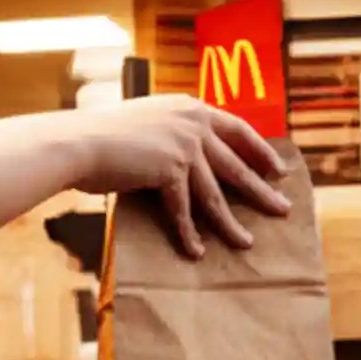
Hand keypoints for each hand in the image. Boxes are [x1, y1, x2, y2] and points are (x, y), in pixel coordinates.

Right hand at [65, 94, 291, 256]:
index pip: (237, 130)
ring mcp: (185, 145)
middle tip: (283, 209)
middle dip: (262, 190)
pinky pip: (185, 209)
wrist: (77, 142)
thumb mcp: (146, 123)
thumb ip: (172, 134)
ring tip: (247, 242)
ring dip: (231, 222)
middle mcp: (193, 122)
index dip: (261, 151)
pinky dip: (190, 233)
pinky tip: (198, 251)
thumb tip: (190, 161)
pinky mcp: (172, 169)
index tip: (279, 170)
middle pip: (237, 164)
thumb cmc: (102, 135)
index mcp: (190, 107)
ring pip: (215, 193)